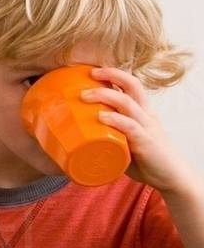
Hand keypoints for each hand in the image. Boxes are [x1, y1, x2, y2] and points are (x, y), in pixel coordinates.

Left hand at [85, 68, 194, 193]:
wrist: (171, 177)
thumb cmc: (146, 159)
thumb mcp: (126, 141)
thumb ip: (108, 134)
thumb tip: (77, 136)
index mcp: (142, 111)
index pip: (131, 85)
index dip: (115, 74)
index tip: (94, 70)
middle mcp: (145, 114)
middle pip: (132, 85)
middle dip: (111, 75)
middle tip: (90, 73)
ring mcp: (146, 127)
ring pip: (127, 102)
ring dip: (105, 95)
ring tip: (85, 95)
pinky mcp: (145, 141)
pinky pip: (130, 126)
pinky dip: (114, 119)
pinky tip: (101, 117)